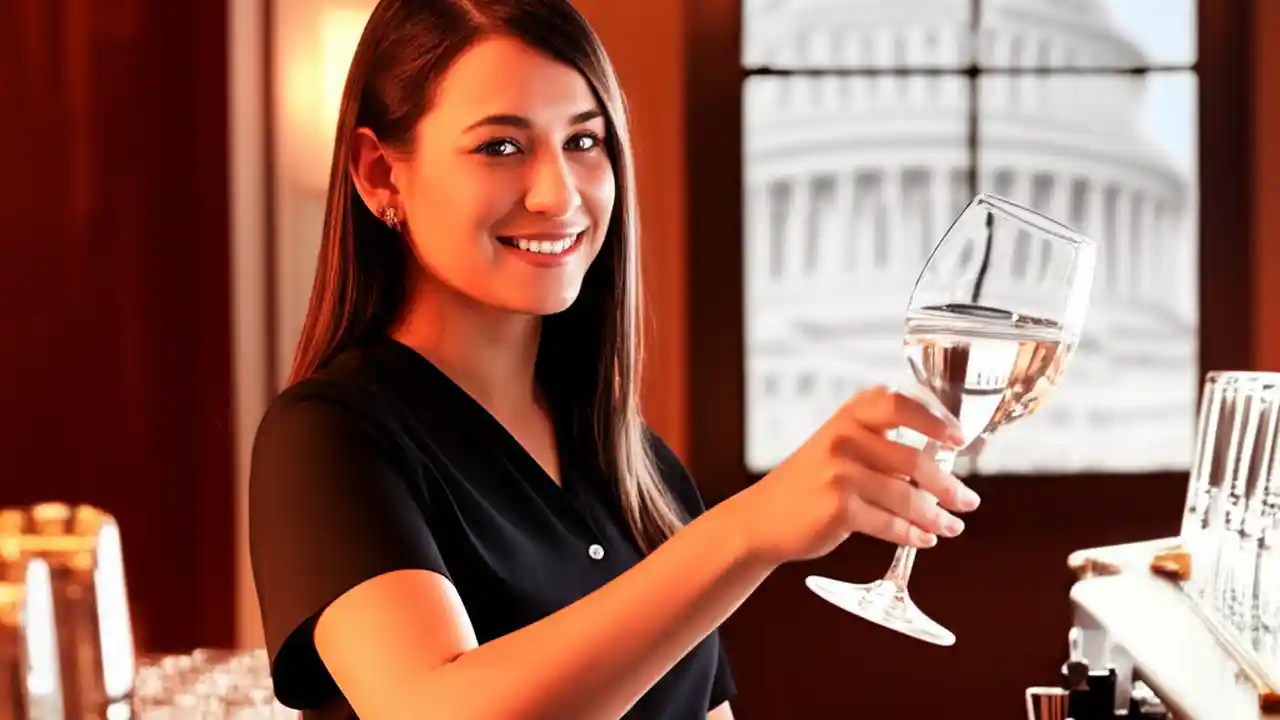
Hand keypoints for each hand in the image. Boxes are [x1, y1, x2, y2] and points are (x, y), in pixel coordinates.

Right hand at [720, 386, 980, 565]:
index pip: (899, 405)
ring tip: (951, 526)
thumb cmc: (808, 483)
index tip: (958, 439)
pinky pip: (890, 524)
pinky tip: (924, 539)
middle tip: (968, 500)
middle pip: (914, 461)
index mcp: (848, 417)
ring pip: (907, 498)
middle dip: (948, 486)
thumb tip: (938, 468)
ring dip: (936, 517)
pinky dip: (912, 534)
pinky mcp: (840, 509)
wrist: (763, 518)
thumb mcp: (838, 449)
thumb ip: (881, 449)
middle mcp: (844, 439)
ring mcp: (841, 474)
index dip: (934, 420)